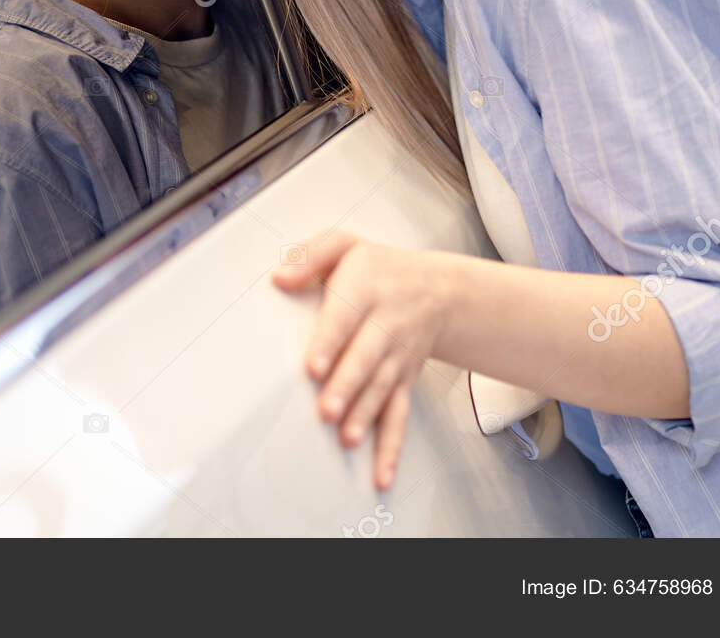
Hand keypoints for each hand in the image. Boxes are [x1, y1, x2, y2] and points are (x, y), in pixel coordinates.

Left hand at [271, 231, 457, 489]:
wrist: (439, 290)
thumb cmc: (379, 268)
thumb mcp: (345, 245)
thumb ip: (310, 256)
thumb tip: (280, 278)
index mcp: (366, 289)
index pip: (346, 317)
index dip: (330, 342)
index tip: (313, 367)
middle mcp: (385, 325)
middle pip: (366, 358)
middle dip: (347, 387)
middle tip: (328, 410)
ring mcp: (397, 358)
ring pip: (381, 389)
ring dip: (366, 416)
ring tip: (347, 438)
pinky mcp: (403, 382)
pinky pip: (399, 416)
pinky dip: (392, 448)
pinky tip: (380, 474)